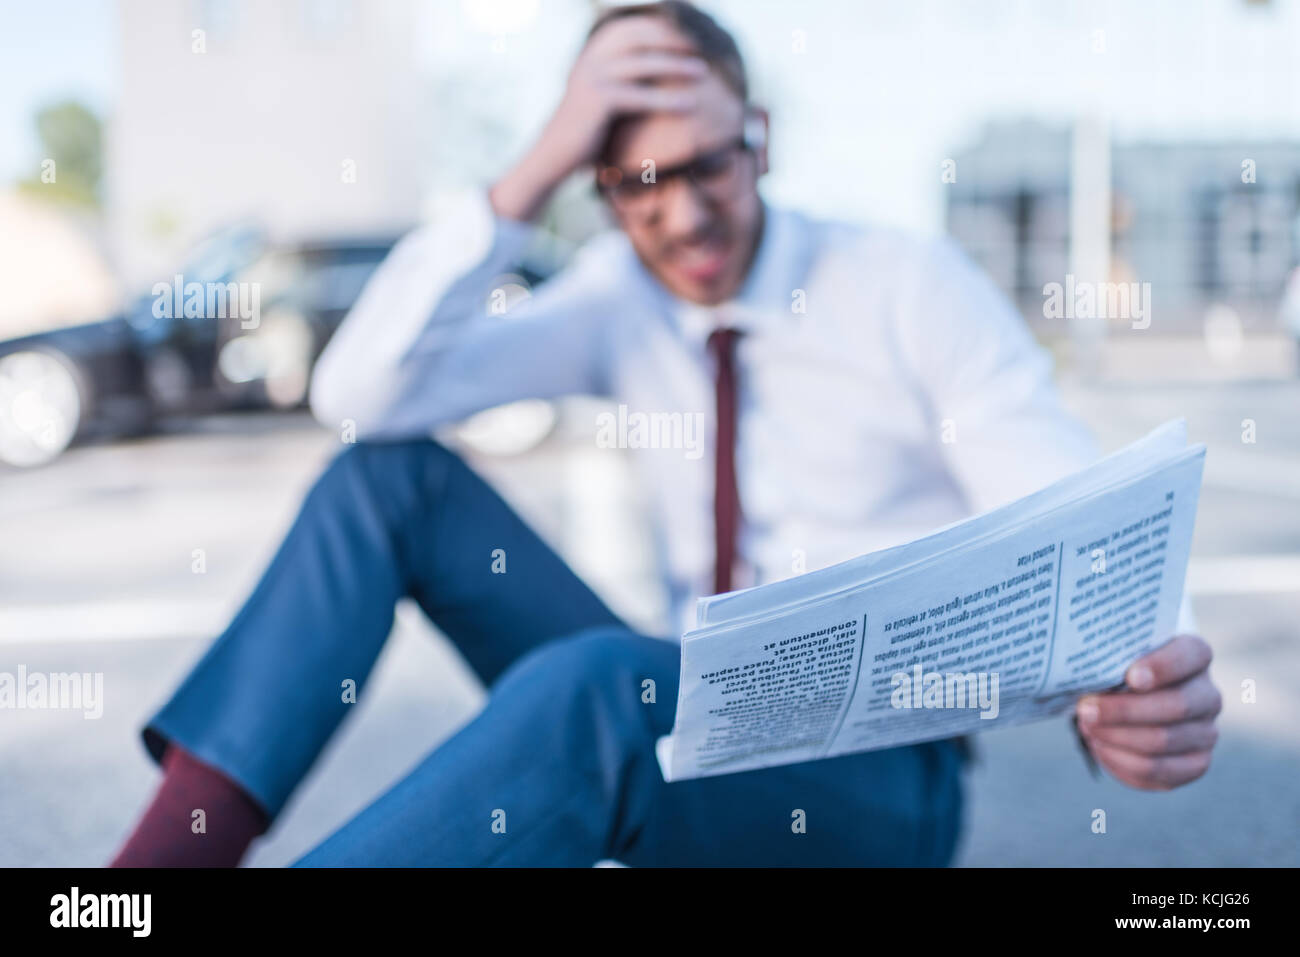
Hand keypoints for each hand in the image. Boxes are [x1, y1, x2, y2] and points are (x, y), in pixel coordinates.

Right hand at [490, 15, 706, 221]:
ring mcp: (593, 78)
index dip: (660, 28)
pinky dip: (668, 100)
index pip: (630, 29)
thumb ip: (623, 85)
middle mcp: (591, 60)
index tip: (687, 37)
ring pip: (644, 64)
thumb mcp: (602, 103)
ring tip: (702, 71)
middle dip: (672, 39)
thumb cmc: (582, 136)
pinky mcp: (598, 101)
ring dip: (676, 65)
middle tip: (699, 48)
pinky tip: (690, 105)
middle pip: (640, 37)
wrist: (552, 159)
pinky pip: (641, 97)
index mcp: (591, 55)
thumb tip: (657, 78)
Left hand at [1075, 635, 1220, 789]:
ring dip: (1117, 737)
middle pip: (1177, 706)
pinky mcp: (1195, 764)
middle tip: (1084, 709)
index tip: (1131, 677)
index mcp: (1196, 655)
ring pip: (1164, 742)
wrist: (1131, 694)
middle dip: (1124, 711)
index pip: (1191, 655)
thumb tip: (1084, 672)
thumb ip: (1111, 655)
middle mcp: (1208, 695)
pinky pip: (1159, 773)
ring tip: (1087, 727)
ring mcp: (1206, 732)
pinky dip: (1122, 762)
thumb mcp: (1117, 652)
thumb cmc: (1121, 666)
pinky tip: (1099, 747)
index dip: (1162, 667)